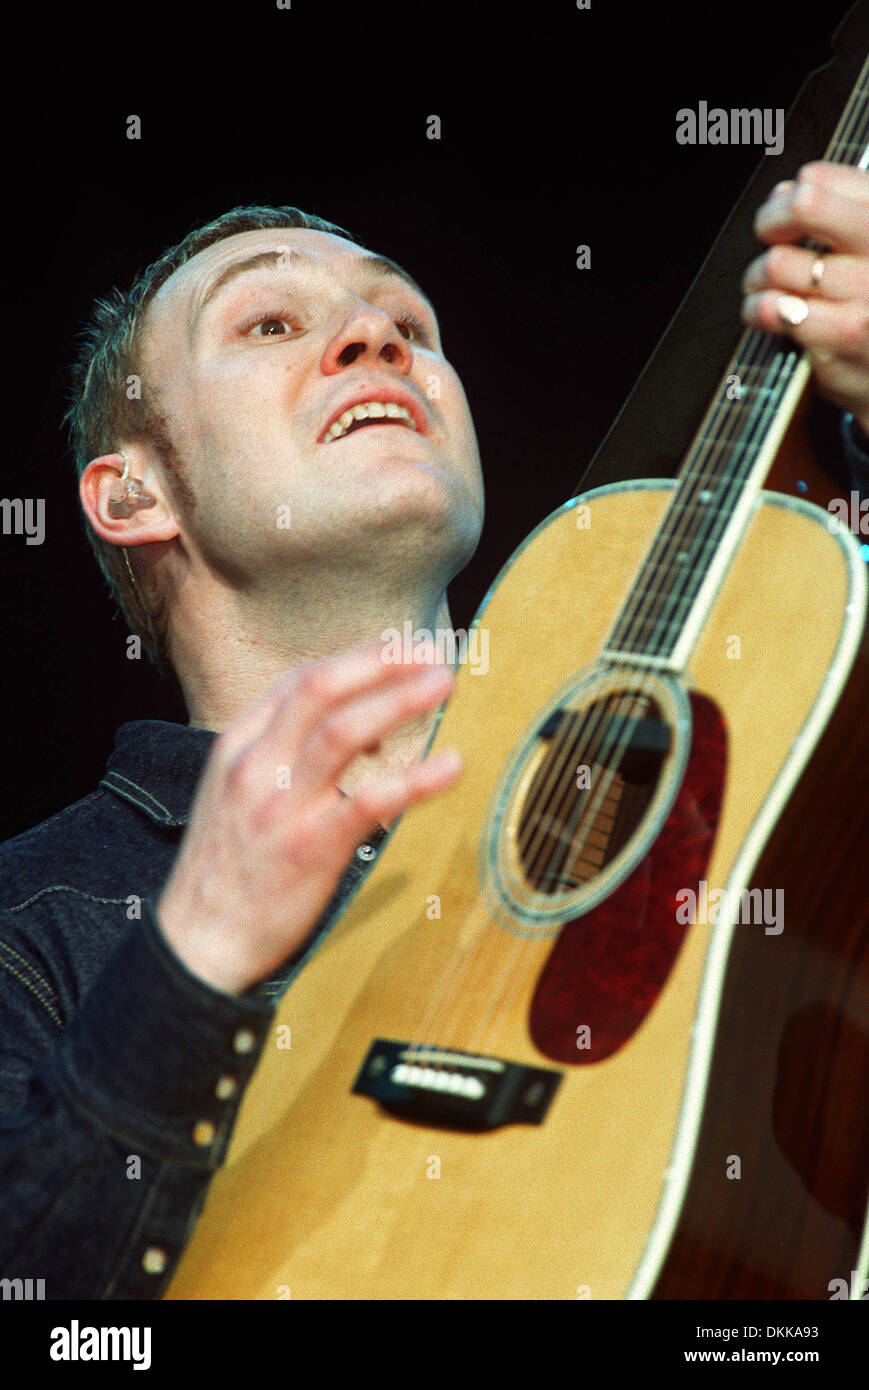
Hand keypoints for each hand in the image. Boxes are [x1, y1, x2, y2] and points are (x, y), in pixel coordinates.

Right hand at [156, 643, 460, 994]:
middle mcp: (255, 766)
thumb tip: (362, 734)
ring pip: (343, 731)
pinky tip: (451, 766)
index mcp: (236, 748)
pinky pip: (369, 801)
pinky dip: (417, 778)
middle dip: (379, 661)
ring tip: (443, 685)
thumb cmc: (225, 872)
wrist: (196, 945)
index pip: (298, 682)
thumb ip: (283, 758)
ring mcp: (280, 806)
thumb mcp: (233, 796)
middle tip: (429, 651)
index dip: (356, 659)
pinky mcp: (309, 849)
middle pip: (320, 688)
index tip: (400, 649)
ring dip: (399, 700)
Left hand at [741, 161, 868, 432]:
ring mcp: (868, 290)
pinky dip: (757, 310)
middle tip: (769, 238)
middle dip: (771, 220)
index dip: (792, 195)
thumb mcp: (865, 248)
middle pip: (804, 205)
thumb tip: (786, 193)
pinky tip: (765, 314)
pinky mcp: (848, 332)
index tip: (789, 216)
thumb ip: (836, 210)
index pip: (822, 179)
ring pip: (778, 262)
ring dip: (758, 276)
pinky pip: (776, 308)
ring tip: (767, 288)